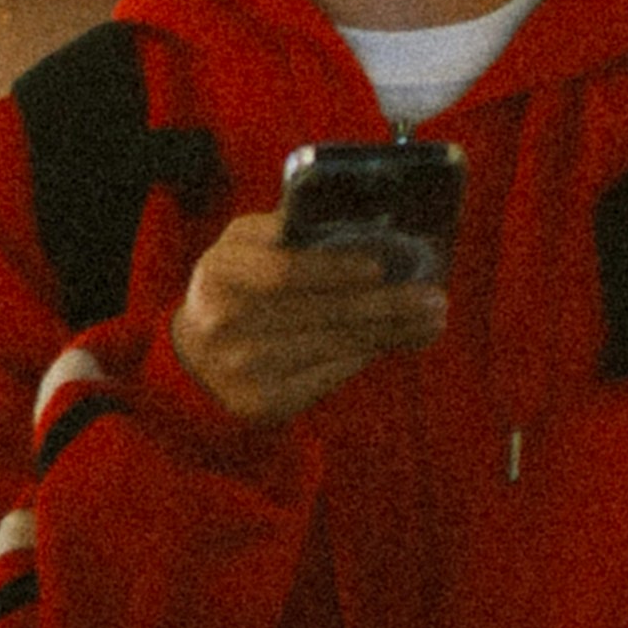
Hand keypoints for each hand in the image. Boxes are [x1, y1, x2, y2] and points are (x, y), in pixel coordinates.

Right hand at [166, 209, 445, 428]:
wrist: (193, 357)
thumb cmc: (236, 285)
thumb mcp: (245, 245)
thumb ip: (289, 229)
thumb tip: (367, 224)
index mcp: (220, 272)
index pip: (283, 272)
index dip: (334, 270)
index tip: (380, 267)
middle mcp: (224, 324)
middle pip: (323, 313)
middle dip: (388, 304)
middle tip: (434, 297)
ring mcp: (241, 369)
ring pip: (336, 344)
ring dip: (393, 330)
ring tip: (432, 317)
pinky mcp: (262, 403)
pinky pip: (330, 374)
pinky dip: (368, 354)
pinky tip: (400, 339)